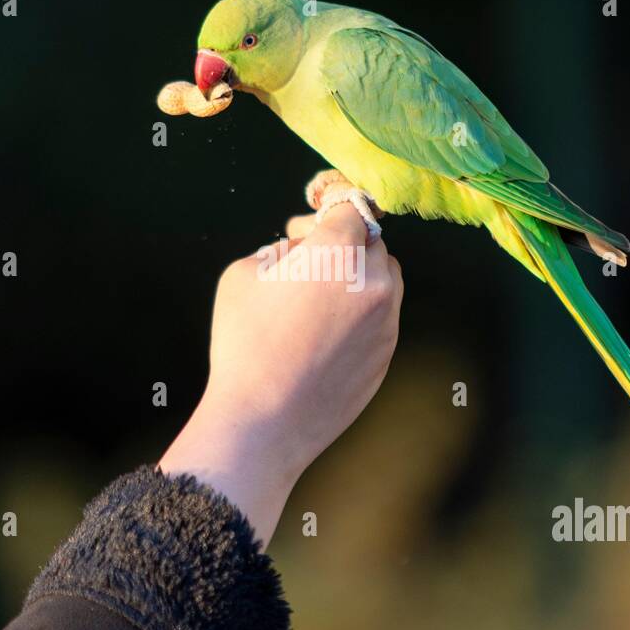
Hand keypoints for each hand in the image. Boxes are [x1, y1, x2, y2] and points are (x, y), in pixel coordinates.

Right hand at [159, 201, 403, 547]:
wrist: (266, 422)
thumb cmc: (246, 345)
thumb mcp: (242, 274)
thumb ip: (278, 249)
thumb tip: (299, 249)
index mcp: (339, 252)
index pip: (351, 208)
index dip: (326, 212)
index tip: (304, 227)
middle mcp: (374, 281)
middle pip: (372, 241)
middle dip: (344, 243)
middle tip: (307, 260)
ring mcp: (386, 320)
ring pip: (385, 279)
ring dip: (358, 276)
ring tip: (318, 298)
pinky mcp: (388, 353)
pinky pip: (381, 317)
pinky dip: (360, 313)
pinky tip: (324, 334)